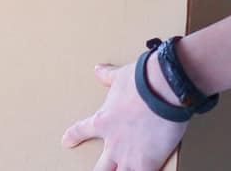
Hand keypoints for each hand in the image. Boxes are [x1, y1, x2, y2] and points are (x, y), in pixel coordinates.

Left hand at [61, 56, 188, 170]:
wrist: (164, 86)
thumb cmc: (143, 79)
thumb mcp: (121, 76)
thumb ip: (108, 76)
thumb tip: (98, 70)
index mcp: (103, 121)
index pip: (81, 131)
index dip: (73, 137)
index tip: (66, 141)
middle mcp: (113, 143)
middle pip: (99, 169)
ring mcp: (128, 156)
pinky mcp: (146, 163)